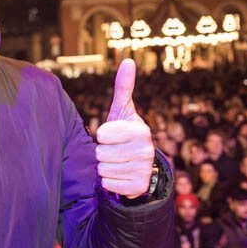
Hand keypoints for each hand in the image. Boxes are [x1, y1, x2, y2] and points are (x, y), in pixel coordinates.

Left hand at [95, 59, 156, 197]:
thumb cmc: (123, 134)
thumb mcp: (122, 112)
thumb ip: (123, 87)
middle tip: (114, 151)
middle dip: (103, 153)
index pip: (103, 134)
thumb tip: (128, 60)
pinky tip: (120, 175)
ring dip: (105, 167)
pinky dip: (110, 181)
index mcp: (141, 130)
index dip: (102, 136)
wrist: (138, 165)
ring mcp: (143, 170)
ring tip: (117, 162)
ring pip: (103, 169)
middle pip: (101, 153)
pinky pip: (108, 184)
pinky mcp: (138, 187)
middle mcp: (146, 150)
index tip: (112, 136)